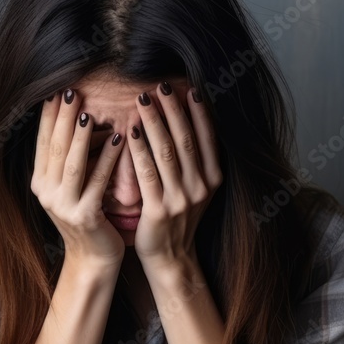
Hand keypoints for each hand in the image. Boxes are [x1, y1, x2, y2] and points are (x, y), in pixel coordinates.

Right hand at [31, 88, 126, 267]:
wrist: (94, 258)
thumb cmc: (88, 216)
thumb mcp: (73, 186)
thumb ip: (71, 157)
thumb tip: (83, 116)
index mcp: (40, 181)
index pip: (43, 141)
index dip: (49, 115)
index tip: (58, 89)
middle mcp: (46, 192)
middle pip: (54, 147)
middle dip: (63, 118)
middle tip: (72, 91)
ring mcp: (63, 206)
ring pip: (71, 163)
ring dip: (80, 136)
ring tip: (90, 112)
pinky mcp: (84, 216)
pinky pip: (96, 181)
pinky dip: (106, 158)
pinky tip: (117, 139)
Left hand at [126, 82, 223, 267]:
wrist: (171, 257)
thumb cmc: (178, 218)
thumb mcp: (196, 189)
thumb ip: (195, 160)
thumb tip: (188, 120)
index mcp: (214, 178)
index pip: (208, 137)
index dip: (198, 112)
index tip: (188, 88)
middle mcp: (201, 187)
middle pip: (186, 139)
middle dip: (173, 110)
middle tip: (161, 85)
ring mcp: (182, 199)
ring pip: (166, 152)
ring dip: (154, 122)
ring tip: (142, 99)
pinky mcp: (160, 210)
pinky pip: (147, 173)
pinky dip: (139, 149)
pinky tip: (130, 131)